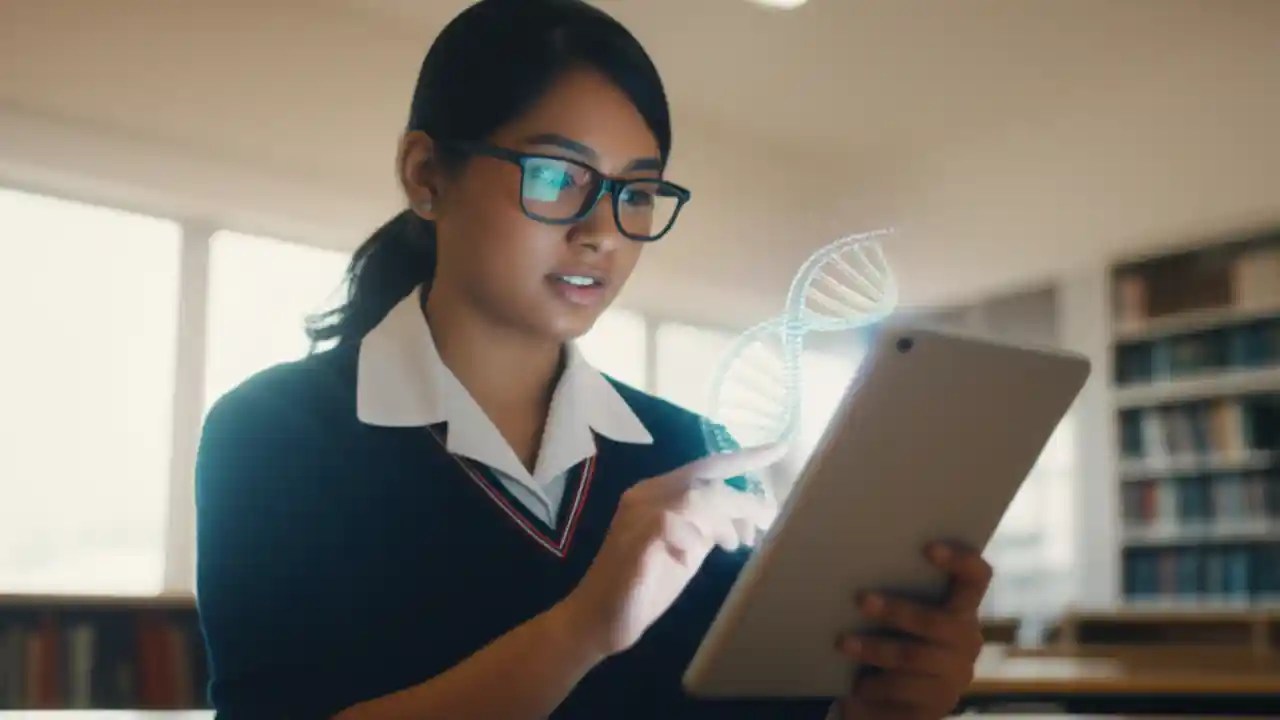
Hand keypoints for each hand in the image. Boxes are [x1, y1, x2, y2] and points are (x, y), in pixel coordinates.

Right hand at [560, 444, 783, 658]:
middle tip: (768, 521)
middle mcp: (646, 494)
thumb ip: (710, 528)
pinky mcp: (634, 540)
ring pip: (694, 497)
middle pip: (705, 480)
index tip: (780, 448)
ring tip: (733, 545)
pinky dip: (691, 538)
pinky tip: (690, 556)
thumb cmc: (645, 585)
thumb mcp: (687, 551)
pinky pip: (671, 524)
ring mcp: (637, 515)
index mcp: (659, 492)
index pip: (706, 466)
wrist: (599, 618)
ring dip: (723, 520)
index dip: (744, 458)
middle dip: (742, 500)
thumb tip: (744, 520)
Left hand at [834, 543, 991, 719]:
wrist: (899, 703)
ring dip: (875, 649)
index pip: (977, 578)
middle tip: (861, 600)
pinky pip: (903, 692)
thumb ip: (894, 589)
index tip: (927, 547)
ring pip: (913, 657)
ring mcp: (955, 676)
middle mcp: (967, 641)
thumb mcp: (899, 616)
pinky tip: (855, 684)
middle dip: (897, 610)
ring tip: (843, 643)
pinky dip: (875, 685)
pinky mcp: (937, 706)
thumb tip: (854, 560)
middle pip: (938, 621)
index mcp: (962, 609)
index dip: (960, 560)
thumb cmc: (895, 641)